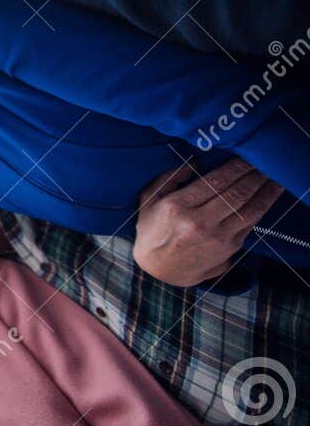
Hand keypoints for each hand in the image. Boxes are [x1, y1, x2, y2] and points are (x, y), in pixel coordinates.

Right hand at [134, 159, 282, 286]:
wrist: (161, 269)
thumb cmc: (153, 229)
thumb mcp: (149, 199)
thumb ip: (169, 177)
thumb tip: (195, 162)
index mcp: (178, 207)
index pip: (215, 182)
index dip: (236, 168)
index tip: (247, 156)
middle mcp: (200, 222)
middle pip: (236, 194)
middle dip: (255, 176)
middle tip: (266, 162)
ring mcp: (218, 237)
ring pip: (250, 210)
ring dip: (266, 192)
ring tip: (276, 177)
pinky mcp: (230, 248)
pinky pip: (250, 223)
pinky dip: (262, 208)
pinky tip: (267, 197)